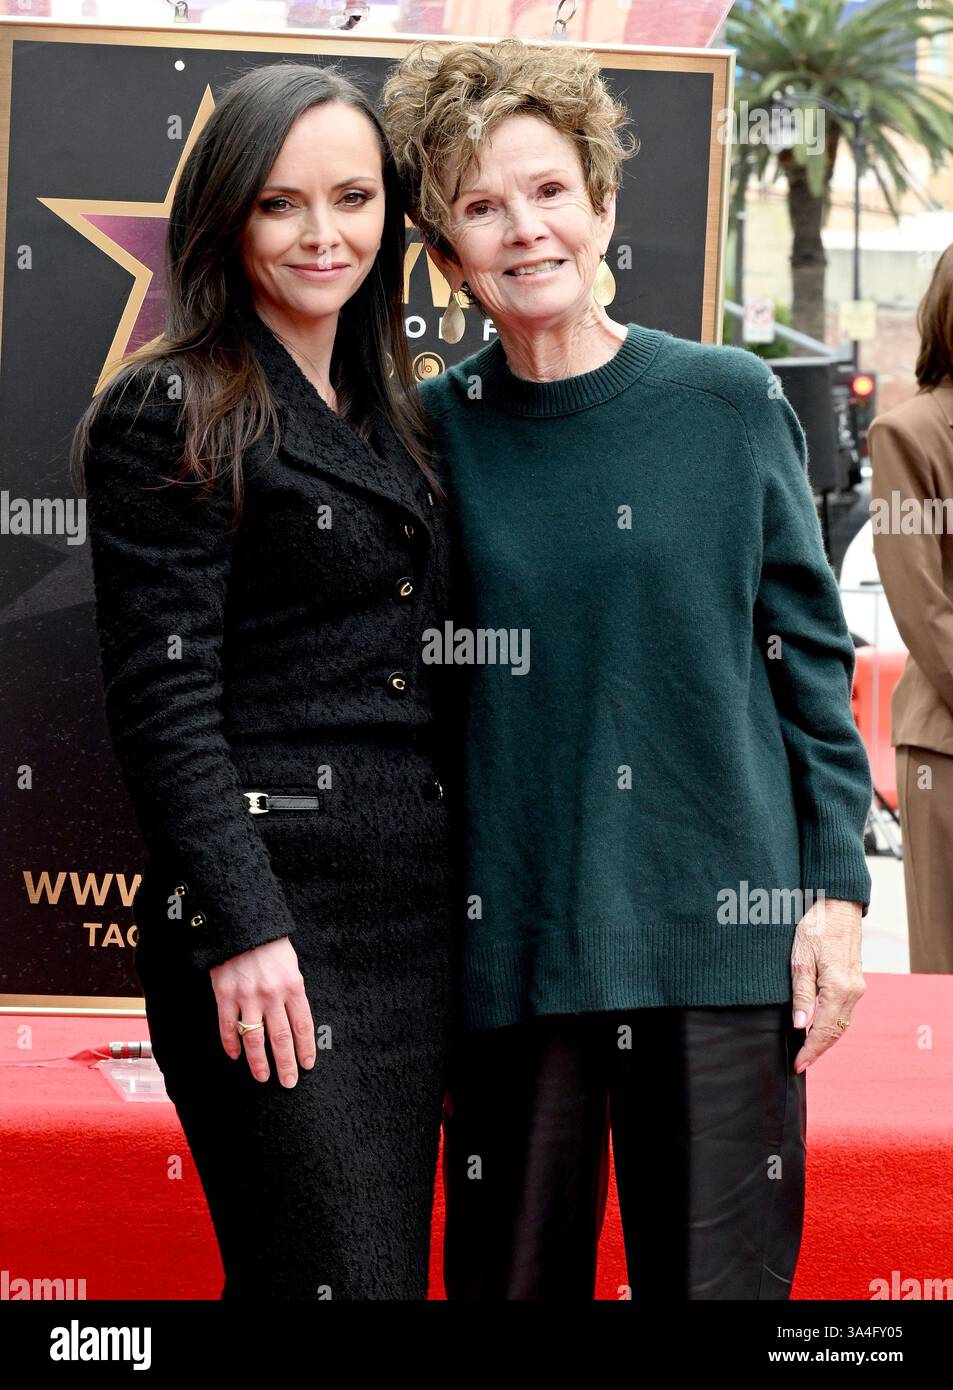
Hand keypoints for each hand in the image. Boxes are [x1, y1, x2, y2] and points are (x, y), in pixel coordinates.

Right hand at [210, 936, 315, 1086]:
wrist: (241, 925)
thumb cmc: (269, 945)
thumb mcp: (291, 965)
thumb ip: (293, 992)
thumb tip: (295, 1022)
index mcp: (293, 986)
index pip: (302, 1026)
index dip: (305, 1049)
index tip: (306, 1066)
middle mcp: (272, 994)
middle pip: (281, 1038)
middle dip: (286, 1064)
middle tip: (288, 1083)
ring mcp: (247, 996)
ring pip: (254, 1039)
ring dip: (259, 1063)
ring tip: (263, 1078)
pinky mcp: (224, 995)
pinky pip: (228, 1027)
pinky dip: (231, 1045)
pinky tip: (235, 1057)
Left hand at [790, 897, 864, 1073]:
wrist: (837, 907)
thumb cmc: (816, 929)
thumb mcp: (800, 960)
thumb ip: (802, 995)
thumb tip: (801, 1026)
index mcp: (838, 989)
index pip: (823, 1031)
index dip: (810, 1051)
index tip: (797, 1065)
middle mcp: (853, 992)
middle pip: (836, 1032)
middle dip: (818, 1050)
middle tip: (800, 1064)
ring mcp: (857, 987)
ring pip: (842, 1023)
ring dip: (825, 1039)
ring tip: (806, 1051)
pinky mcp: (855, 981)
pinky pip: (844, 1011)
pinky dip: (832, 1024)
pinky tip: (818, 1027)